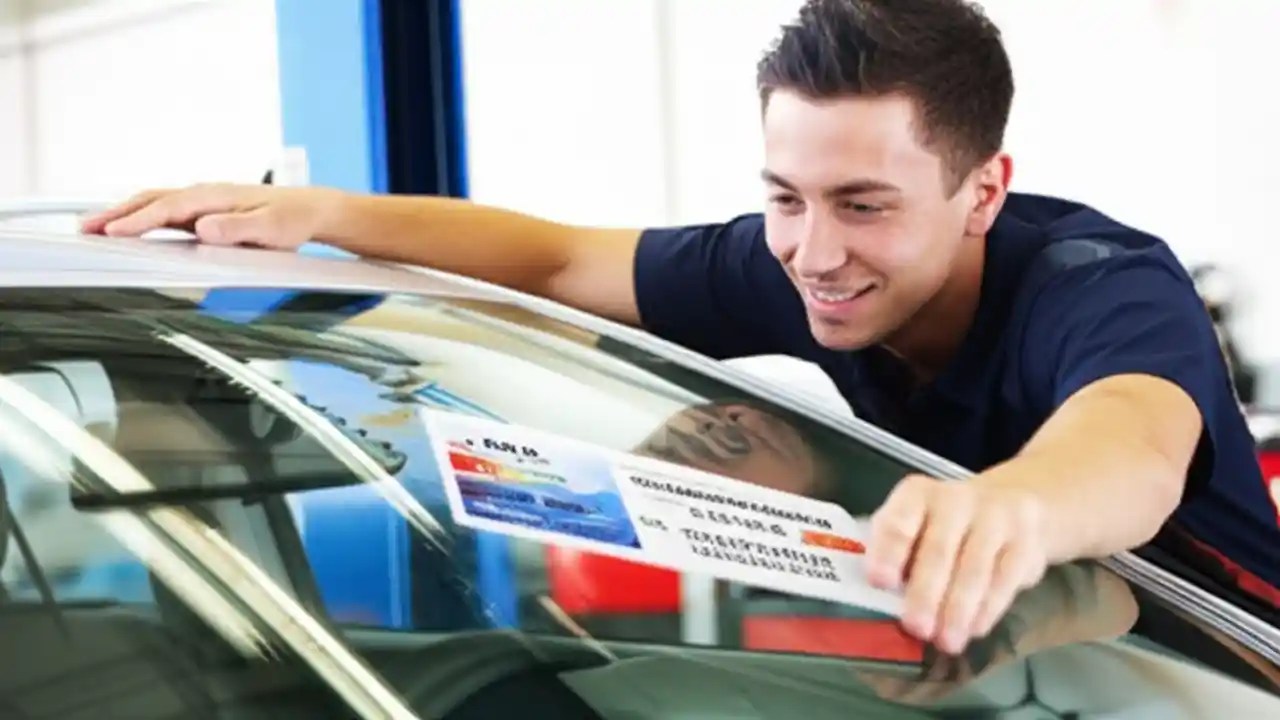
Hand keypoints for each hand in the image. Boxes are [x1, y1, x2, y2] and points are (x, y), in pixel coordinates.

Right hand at [80, 183, 343, 249]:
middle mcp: (205, 195)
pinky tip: (129, 227)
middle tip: (85, 228)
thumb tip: (205, 227)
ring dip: (123, 213)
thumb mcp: (270, 228)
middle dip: (116, 213)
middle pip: (151, 201)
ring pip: (155, 204)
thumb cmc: (292, 219)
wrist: (311, 211)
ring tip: (95, 227)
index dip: (138, 221)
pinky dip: (141, 217)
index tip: (112, 232)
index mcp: (215, 197)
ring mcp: (203, 202)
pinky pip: (165, 212)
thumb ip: (237, 229)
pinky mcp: (206, 211)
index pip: (168, 208)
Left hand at [866, 474, 1048, 654]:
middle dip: (926, 593)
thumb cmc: (944, 527)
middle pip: (939, 549)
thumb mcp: (914, 527)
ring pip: (975, 569)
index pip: (899, 521)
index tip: (879, 582)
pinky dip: (988, 609)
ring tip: (946, 641)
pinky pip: (1005, 579)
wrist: (1009, 503)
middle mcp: (955, 499)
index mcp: (916, 494)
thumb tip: (885, 600)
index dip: (888, 551)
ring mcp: (995, 517)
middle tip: (917, 628)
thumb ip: (897, 555)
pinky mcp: (1026, 541)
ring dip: (958, 610)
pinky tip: (974, 630)